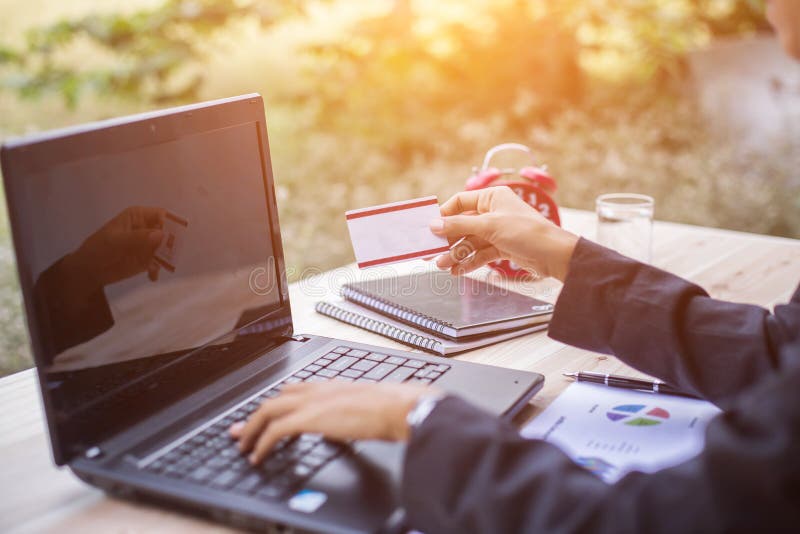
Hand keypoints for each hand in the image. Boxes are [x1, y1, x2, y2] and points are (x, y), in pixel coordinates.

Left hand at [73, 206, 165, 284]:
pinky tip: (151, 276)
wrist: (88, 271)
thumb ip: (138, 238)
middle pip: (168, 231)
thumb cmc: (99, 250)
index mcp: (138, 216)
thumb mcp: (116, 242)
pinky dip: (158, 269)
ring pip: (166, 248)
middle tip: (168, 255)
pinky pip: (161, 262)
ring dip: (166, 258)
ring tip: (156, 267)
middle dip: (170, 243)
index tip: (172, 238)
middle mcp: (146, 228)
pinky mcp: (148, 259)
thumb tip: (161, 234)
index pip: (161, 215)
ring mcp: (148, 244)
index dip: (170, 224)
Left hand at [230, 381, 434, 464]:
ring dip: (251, 430)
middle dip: (251, 417)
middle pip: (273, 400)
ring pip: (267, 412)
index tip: (263, 414)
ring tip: (243, 446)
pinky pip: (275, 431)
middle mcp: (316, 390)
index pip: (292, 390)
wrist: (397, 407)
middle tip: (238, 431)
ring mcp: (311, 402)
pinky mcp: (309, 418)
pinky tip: (259, 457)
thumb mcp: (363, 408)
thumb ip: (347, 414)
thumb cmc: (390, 409)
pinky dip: (263, 444)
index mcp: (329, 386)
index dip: (274, 403)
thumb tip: (343, 428)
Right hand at [429, 186, 578, 280]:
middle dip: (448, 240)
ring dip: (456, 254)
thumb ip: (460, 226)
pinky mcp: (502, 247)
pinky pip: (480, 253)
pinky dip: (469, 261)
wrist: (553, 255)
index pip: (460, 202)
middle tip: (432, 253)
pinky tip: (458, 270)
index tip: (430, 227)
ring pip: (470, 242)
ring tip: (443, 266)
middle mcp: (494, 211)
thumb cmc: (526, 232)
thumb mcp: (489, 226)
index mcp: (492, 197)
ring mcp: (498, 230)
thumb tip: (434, 224)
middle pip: (463, 225)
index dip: (445, 214)